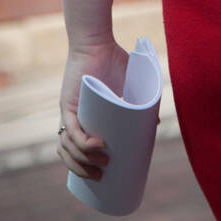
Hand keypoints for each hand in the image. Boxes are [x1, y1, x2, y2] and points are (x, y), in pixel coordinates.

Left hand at [57, 37, 129, 179]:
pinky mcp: (68, 103)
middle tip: (100, 176)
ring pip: (66, 146)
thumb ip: (141, 105)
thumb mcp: (128, 89)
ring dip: (82, 160)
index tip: (99, 178)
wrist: (98, 43)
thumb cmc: (112, 62)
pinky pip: (70, 129)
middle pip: (67, 154)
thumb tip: (154, 125)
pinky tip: (97, 146)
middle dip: (82, 170)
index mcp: (81, 118)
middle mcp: (71, 118)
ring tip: (103, 163)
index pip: (73, 151)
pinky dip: (83, 142)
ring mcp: (68, 112)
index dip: (81, 167)